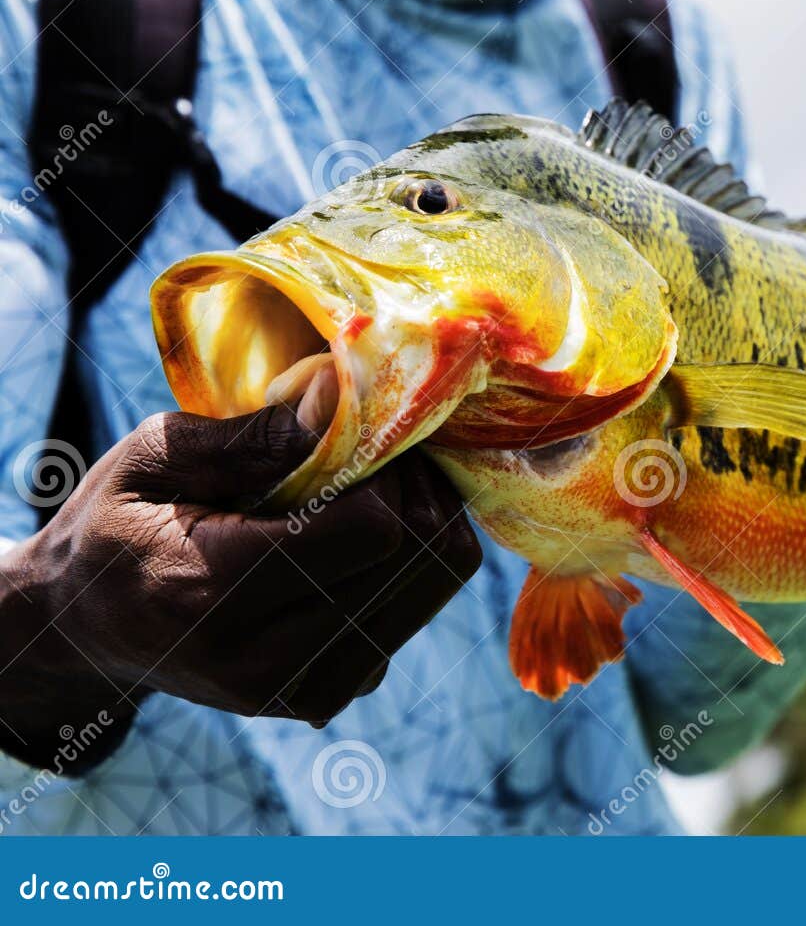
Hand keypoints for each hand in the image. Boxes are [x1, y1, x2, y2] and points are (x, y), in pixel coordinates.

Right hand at [0, 406, 479, 767]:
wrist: (84, 628)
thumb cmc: (117, 522)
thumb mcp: (156, 455)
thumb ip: (254, 435)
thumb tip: (345, 399)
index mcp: (211, 591)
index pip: (373, 531)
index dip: (385, 471)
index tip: (359, 436)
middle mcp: (264, 662)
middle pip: (415, 561)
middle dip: (415, 490)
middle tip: (381, 450)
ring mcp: (301, 692)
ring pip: (430, 589)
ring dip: (421, 525)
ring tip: (371, 488)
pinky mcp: (327, 698)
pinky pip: (412, 615)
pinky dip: (406, 566)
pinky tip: (356, 539)